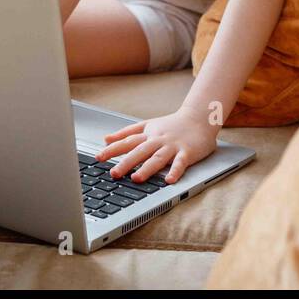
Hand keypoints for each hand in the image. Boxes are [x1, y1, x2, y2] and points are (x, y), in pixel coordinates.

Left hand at [97, 106, 219, 184]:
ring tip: (136, 179)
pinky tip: (169, 181)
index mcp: (148, 134)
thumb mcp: (147, 125)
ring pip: (158, 157)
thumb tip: (105, 139)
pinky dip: (175, 171)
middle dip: (126, 162)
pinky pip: (181, 163)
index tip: (98, 157)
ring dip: (147, 168)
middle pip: (140, 151)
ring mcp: (172, 146)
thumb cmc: (171, 124)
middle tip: (113, 173)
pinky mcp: (187, 152)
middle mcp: (158, 140)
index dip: (112, 149)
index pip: (127, 141)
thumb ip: (126, 132)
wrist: (199, 117)